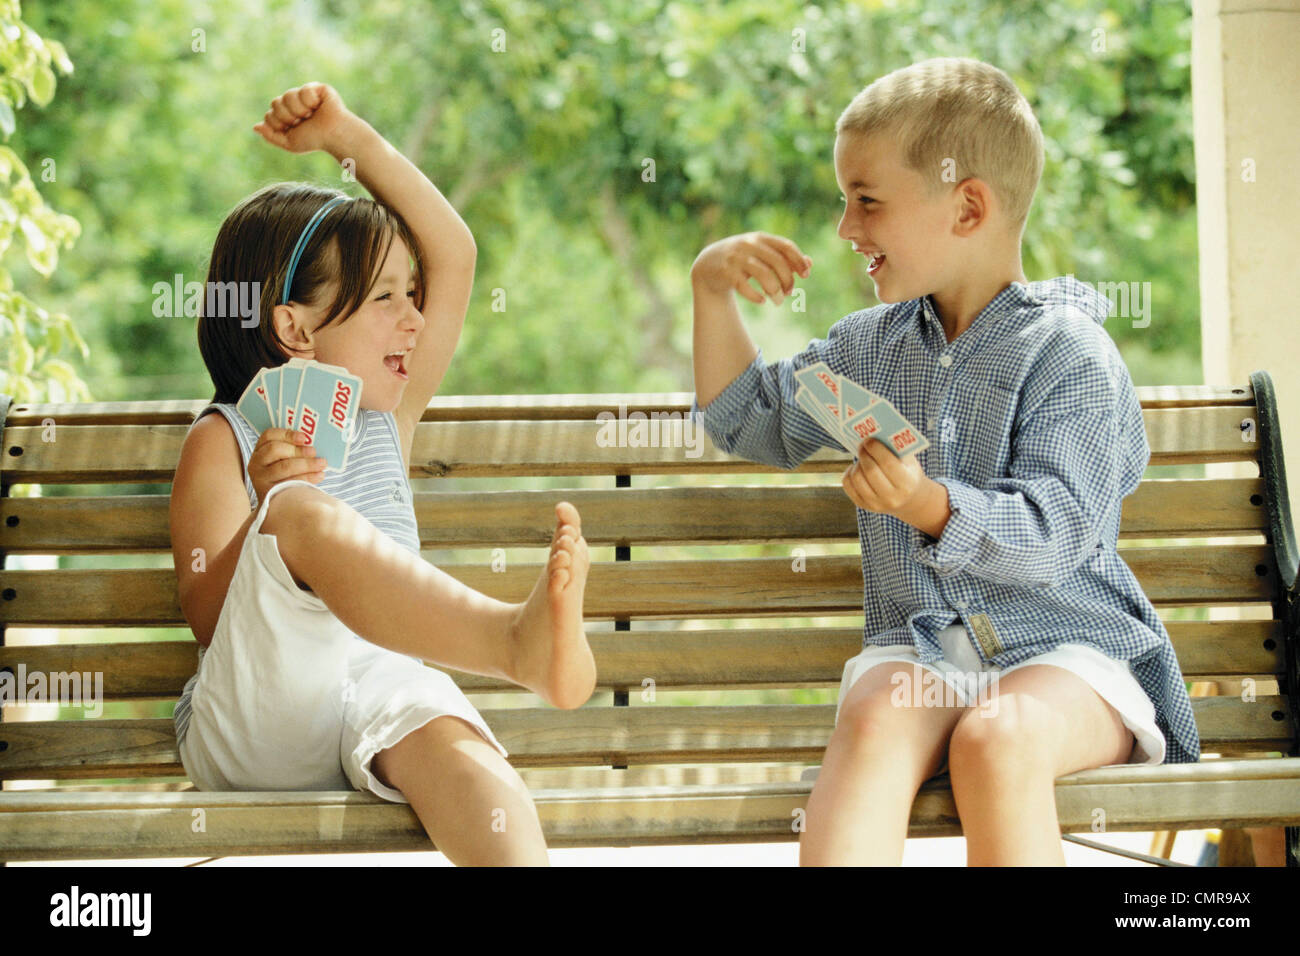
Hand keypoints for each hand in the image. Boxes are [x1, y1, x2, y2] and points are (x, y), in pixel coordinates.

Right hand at [248, 427, 327, 504]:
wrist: (277, 503)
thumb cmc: (286, 476)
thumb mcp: (285, 460)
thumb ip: (293, 449)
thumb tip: (313, 442)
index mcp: (260, 450)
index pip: (269, 435)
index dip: (287, 434)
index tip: (304, 437)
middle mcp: (256, 463)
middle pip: (275, 449)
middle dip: (298, 450)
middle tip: (314, 452)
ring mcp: (260, 479)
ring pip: (284, 466)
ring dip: (307, 464)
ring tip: (322, 463)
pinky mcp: (269, 492)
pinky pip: (290, 482)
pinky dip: (307, 478)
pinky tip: (319, 475)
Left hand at [252, 82, 356, 155]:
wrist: (334, 135)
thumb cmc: (315, 140)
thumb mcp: (289, 142)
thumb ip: (271, 136)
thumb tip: (255, 127)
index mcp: (287, 115)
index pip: (269, 114)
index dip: (279, 124)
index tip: (294, 129)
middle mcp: (294, 103)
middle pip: (275, 103)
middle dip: (287, 117)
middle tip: (303, 122)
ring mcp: (304, 94)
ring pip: (287, 96)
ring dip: (299, 110)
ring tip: (311, 114)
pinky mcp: (316, 88)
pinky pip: (302, 91)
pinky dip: (310, 102)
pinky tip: (319, 106)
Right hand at [691, 231, 811, 304]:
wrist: (708, 264)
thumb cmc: (742, 259)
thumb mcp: (762, 254)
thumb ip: (784, 257)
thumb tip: (809, 263)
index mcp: (760, 238)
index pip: (786, 246)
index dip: (798, 260)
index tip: (806, 275)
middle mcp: (748, 245)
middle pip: (777, 262)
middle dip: (787, 280)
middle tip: (790, 293)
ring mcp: (736, 258)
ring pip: (763, 274)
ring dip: (775, 291)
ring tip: (778, 301)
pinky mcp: (726, 273)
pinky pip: (745, 286)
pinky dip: (756, 296)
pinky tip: (762, 301)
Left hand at [842, 437, 929, 518]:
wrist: (909, 499)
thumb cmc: (907, 472)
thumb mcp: (909, 461)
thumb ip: (895, 448)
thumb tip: (874, 433)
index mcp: (906, 483)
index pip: (888, 463)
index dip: (876, 449)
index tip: (869, 439)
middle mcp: (892, 497)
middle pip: (870, 471)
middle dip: (864, 454)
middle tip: (862, 445)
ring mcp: (877, 504)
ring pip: (857, 479)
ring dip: (857, 464)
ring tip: (862, 457)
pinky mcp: (864, 506)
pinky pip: (848, 486)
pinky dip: (849, 474)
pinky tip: (856, 469)